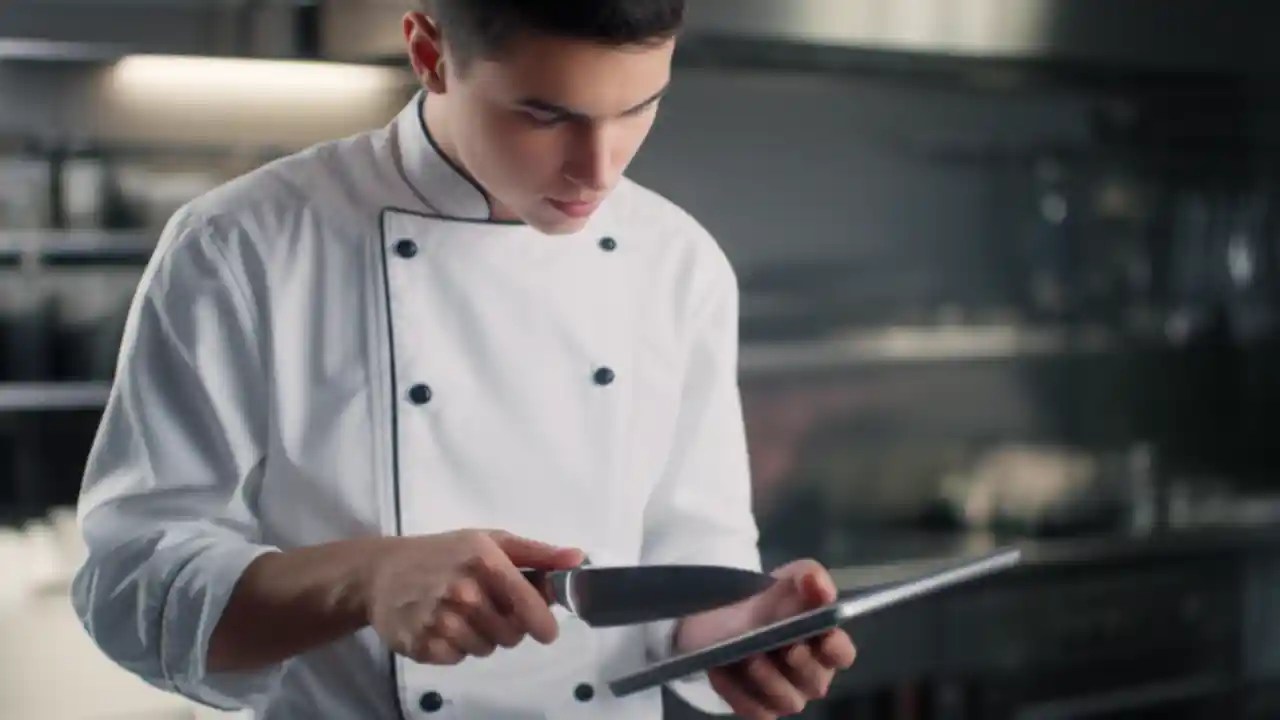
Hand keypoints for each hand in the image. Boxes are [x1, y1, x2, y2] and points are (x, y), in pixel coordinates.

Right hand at [364, 529, 584, 664]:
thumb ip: (537, 554)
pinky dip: (456, 648)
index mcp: (484, 561)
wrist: (380, 573)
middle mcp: (463, 591)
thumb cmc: (443, 553)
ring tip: (462, 613)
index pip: (528, 605)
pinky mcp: (423, 644)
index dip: (542, 623)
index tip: (544, 630)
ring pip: (487, 649)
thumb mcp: (490, 541)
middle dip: (508, 626)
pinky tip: (442, 625)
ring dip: (482, 637)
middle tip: (489, 608)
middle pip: (512, 634)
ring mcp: (441, 619)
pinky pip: (460, 658)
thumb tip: (577, 560)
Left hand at [674, 559, 856, 718]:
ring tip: (748, 655)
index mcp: (825, 645)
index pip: (843, 654)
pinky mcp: (757, 707)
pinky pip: (755, 710)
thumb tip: (818, 584)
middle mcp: (810, 676)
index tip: (825, 636)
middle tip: (785, 647)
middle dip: (801, 665)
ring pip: (787, 701)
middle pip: (816, 682)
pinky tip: (722, 669)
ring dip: (768, 679)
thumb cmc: (767, 599)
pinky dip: (737, 690)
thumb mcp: (789, 579)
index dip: (836, 649)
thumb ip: (810, 577)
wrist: (721, 615)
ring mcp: (785, 696)